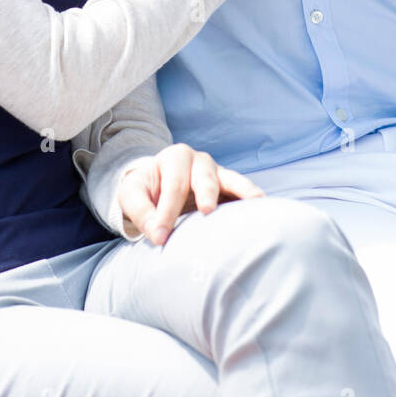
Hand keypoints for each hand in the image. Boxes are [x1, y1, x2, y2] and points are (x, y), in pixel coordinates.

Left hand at [116, 142, 263, 245]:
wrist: (159, 185)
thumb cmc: (146, 191)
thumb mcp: (132, 196)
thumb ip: (141, 213)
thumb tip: (157, 236)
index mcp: (174, 158)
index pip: (173, 186)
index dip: (167, 212)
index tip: (160, 238)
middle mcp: (199, 161)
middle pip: (204, 177)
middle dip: (206, 193)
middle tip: (207, 210)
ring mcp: (218, 173)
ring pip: (231, 179)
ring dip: (242, 190)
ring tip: (255, 201)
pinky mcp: (229, 188)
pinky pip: (242, 192)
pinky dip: (251, 199)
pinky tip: (263, 210)